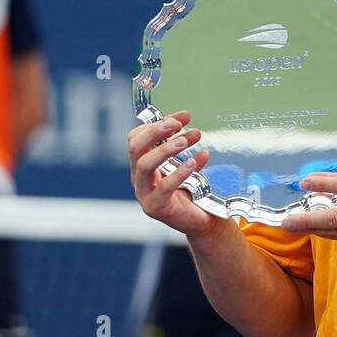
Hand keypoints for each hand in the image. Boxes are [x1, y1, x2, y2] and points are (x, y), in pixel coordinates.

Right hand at [127, 109, 218, 238]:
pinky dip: (179, 173)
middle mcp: (138, 177)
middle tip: (177, 124)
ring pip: (144, 166)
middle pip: (136, 148)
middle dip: (155, 132)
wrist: (200, 220)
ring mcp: (144, 193)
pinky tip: (194, 162)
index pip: (139, 137)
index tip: (184, 116)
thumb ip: (186, 148)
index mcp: (142, 164)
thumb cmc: (190, 190)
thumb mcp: (186, 163)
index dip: (159, 122)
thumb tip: (194, 130)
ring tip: (186, 140)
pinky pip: (163, 188)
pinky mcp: (156, 208)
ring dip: (165, 150)